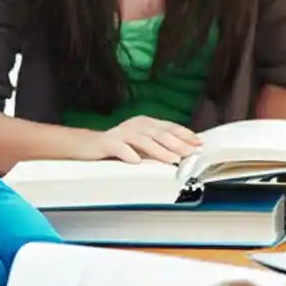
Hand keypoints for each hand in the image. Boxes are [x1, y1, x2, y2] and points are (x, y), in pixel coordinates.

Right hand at [82, 116, 202, 163]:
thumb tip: (183, 153)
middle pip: (159, 133)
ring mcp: (121, 133)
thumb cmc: (118, 146)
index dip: (185, 134)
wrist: (87, 145)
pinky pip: (119, 148)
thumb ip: (158, 146)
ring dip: (158, 150)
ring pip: (142, 140)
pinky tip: (136, 161)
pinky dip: (128, 154)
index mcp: (145, 123)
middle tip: (189, 153)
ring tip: (171, 160)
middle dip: (177, 143)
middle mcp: (135, 125)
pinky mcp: (107, 143)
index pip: (169, 127)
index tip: (198, 143)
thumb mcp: (141, 144)